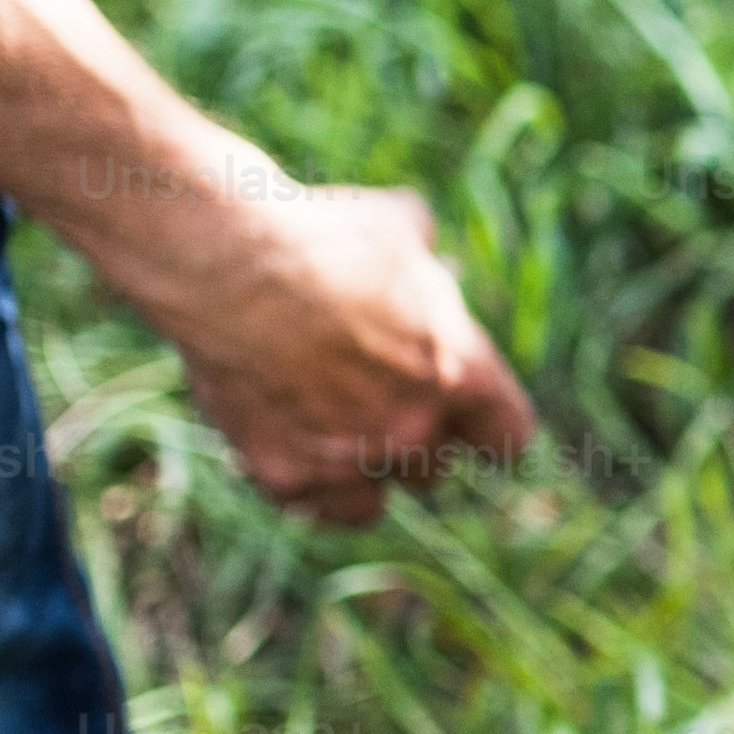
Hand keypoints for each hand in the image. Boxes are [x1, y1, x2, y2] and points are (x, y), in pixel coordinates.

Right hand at [138, 182, 536, 524]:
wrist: (225, 260)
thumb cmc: (318, 233)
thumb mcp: (398, 227)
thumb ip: (425, 257)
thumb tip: (428, 252)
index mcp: (460, 375)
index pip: (508, 436)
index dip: (485, 428)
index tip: (467, 422)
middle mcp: (415, 430)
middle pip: (433, 468)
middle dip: (409, 440)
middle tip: (373, 406)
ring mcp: (350, 460)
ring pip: (375, 503)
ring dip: (361, 474)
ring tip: (332, 439)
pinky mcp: (284, 475)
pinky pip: (312, 507)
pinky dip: (305, 486)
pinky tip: (291, 453)